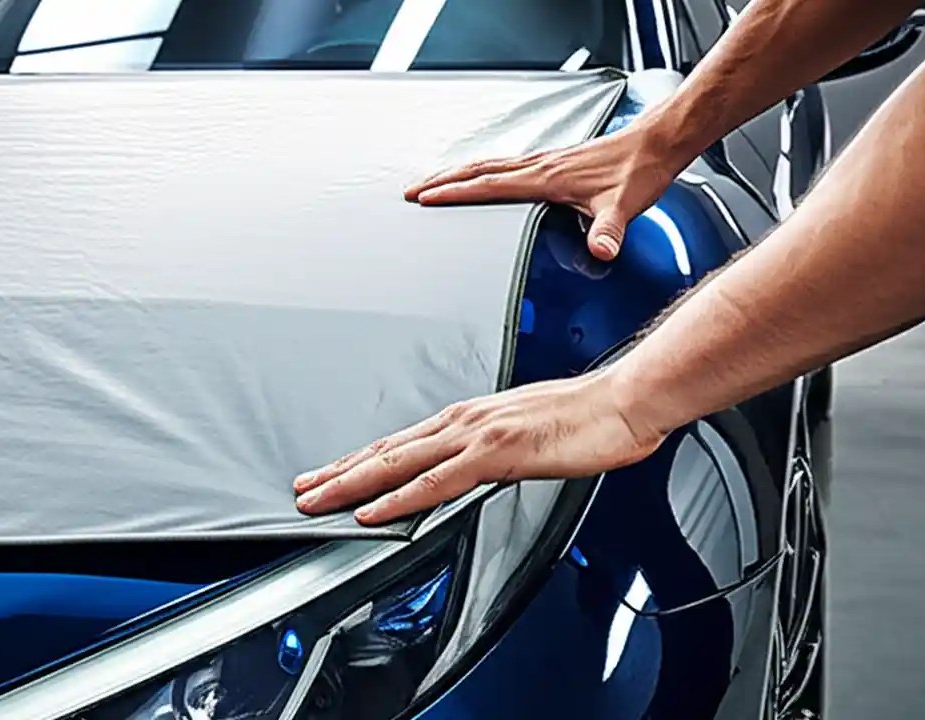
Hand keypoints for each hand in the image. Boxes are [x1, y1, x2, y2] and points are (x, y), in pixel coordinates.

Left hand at [293, 370, 667, 525]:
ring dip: (350, 483)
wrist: (624, 401)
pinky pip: (436, 482)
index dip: (358, 461)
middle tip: (299, 490)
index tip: (327, 474)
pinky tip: (372, 511)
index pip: (400, 445)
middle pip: (385, 452)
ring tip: (316, 499)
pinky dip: (398, 498)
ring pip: (397, 463)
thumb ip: (491, 451)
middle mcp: (462, 422)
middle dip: (337, 472)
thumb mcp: (525, 434)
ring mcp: (476, 435)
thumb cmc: (584, 417)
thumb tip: (469, 469)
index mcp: (468, 418)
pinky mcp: (497, 453)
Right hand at [404, 123, 687, 260]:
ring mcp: (546, 160)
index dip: (455, 193)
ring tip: (434, 182)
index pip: (489, 186)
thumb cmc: (639, 172)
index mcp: (546, 177)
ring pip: (489, 164)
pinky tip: (484, 177)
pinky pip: (506, 164)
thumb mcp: (625, 206)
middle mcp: (540, 165)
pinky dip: (483, 170)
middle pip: (478, 170)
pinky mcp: (555, 161)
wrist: (657, 144)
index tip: (426, 198)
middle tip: (412, 191)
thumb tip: (603, 252)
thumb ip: (609, 231)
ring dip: (458, 173)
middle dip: (442, 180)